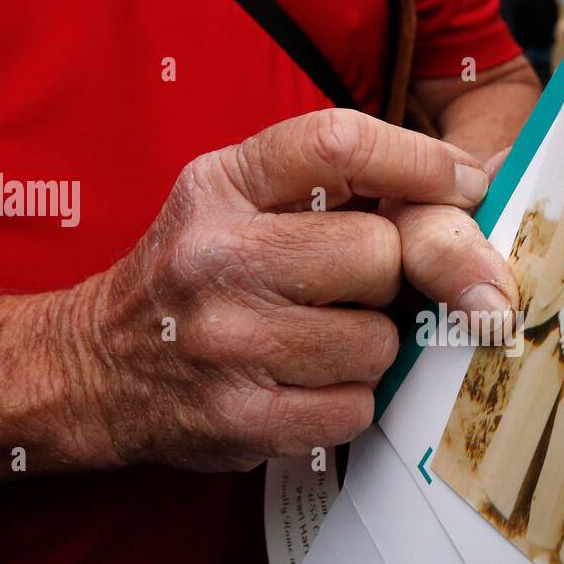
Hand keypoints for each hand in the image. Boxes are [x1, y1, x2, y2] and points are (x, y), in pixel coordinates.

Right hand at [58, 108, 510, 470]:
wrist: (94, 370)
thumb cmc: (193, 278)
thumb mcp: (233, 201)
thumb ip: (331, 184)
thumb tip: (469, 191)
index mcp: (218, 186)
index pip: (337, 143)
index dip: (419, 162)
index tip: (463, 184)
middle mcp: (215, 257)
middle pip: (379, 253)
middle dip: (388, 276)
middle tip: (352, 289)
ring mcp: (225, 343)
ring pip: (377, 342)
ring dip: (369, 347)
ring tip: (319, 342)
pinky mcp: (239, 420)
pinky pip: (355, 408)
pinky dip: (347, 403)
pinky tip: (305, 388)